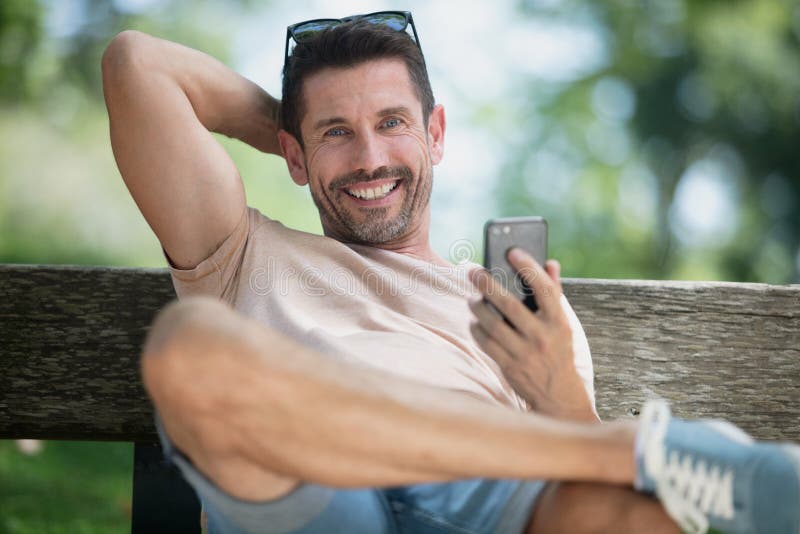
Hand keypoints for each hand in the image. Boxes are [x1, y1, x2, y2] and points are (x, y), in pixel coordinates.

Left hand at [468, 248, 597, 421]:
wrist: (558, 394)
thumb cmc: (558, 350)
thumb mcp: (562, 324)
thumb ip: (554, 292)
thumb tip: (550, 262)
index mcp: (559, 322)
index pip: (544, 288)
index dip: (528, 267)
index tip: (512, 251)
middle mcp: (542, 336)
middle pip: (509, 305)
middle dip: (487, 285)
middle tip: (472, 271)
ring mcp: (525, 353)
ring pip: (493, 325)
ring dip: (477, 309)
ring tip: (472, 299)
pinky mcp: (510, 367)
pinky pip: (486, 343)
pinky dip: (477, 330)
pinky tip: (474, 322)